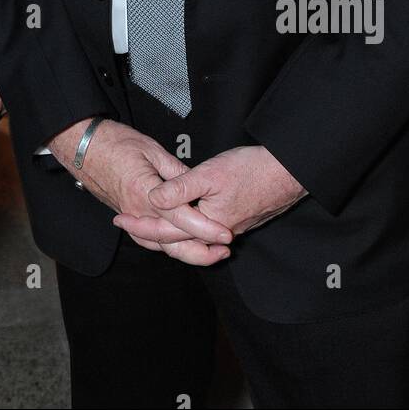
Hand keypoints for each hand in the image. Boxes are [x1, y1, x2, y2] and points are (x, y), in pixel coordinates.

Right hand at [48, 118, 231, 264]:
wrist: (83, 147)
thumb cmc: (115, 142)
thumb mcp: (151, 149)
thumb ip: (175, 171)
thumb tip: (196, 184)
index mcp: (146, 193)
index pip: (182, 218)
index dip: (206, 228)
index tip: (225, 233)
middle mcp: (138, 211)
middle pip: (173, 241)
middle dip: (201, 250)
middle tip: (224, 250)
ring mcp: (130, 216)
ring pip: (160, 245)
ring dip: (185, 252)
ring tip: (209, 253)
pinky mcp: (126, 216)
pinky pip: (146, 240)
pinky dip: (164, 246)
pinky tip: (178, 245)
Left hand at [114, 145, 305, 263]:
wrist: (288, 172)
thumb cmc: (250, 169)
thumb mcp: (209, 173)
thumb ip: (180, 188)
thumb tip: (152, 198)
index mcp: (207, 224)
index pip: (166, 232)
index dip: (141, 225)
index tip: (120, 219)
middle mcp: (217, 233)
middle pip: (177, 240)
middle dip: (149, 232)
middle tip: (125, 223)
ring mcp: (229, 228)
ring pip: (191, 238)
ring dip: (167, 233)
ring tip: (146, 225)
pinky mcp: (237, 221)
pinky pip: (204, 232)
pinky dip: (186, 229)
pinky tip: (180, 219)